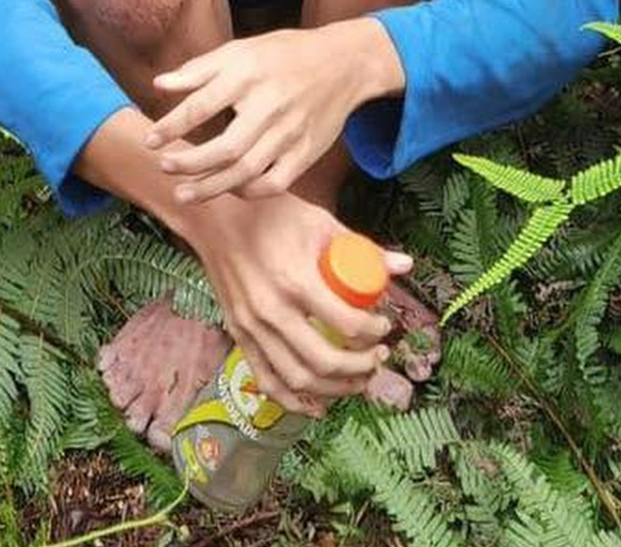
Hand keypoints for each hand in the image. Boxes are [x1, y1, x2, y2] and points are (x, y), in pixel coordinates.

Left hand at [148, 18, 403, 203]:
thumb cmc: (283, 54)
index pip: (200, 106)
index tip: (151, 141)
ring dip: (211, 187)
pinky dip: (249, 192)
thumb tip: (158, 85)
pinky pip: (274, 183)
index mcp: (248, 75)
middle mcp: (270, 106)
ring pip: (247, 171)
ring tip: (184, 193)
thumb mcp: (240, 50)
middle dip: (190, 164)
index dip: (171, 127)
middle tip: (165, 168)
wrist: (344, 63)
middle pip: (225, 148)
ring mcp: (291, 133)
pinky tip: (229, 190)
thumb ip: (198, 69)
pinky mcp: (307, 152)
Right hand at [186, 193, 406, 414]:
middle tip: (379, 358)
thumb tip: (406, 266)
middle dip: (361, 367)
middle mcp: (271, 310)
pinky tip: (317, 406)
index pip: (347, 324)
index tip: (384, 325)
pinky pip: (267, 379)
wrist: (215, 216)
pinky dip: (293, 401)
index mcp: (295, 280)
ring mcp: (251, 326)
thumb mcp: (320, 222)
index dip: (374, 331)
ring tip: (358, 380)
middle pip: (325, 360)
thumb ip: (362, 247)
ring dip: (335, 388)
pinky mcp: (238, 333)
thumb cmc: (270, 214)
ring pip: (298, 377)